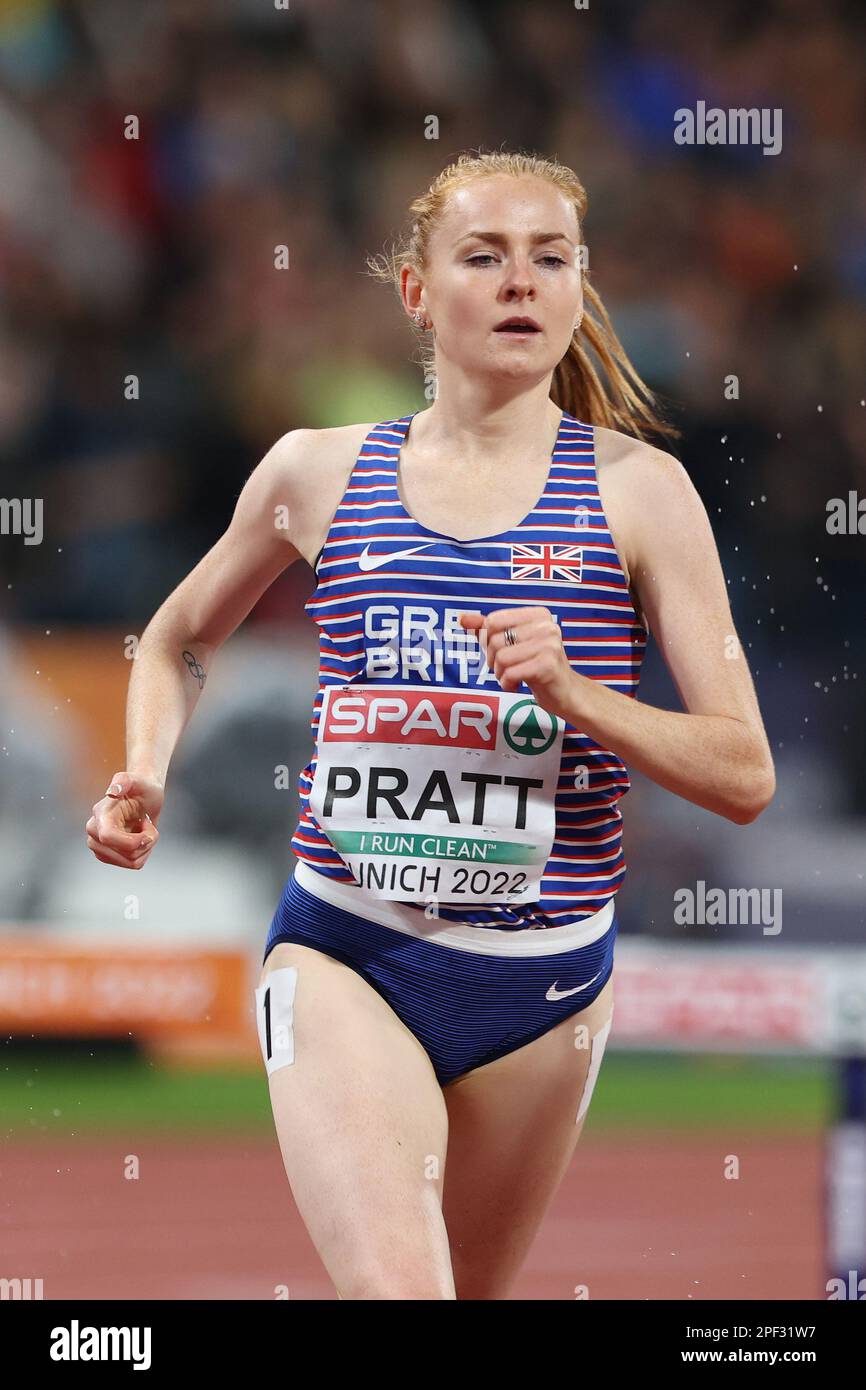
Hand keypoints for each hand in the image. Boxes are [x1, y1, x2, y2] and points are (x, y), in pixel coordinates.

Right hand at [86, 770, 164, 870]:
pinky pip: (133, 865)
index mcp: (100, 815)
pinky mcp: (109, 856)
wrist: (144, 797)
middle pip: (124, 853)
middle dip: (144, 842)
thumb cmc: (142, 787)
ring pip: (130, 862)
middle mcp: (94, 832)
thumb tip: (112, 792)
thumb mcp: (138, 780)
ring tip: (144, 830)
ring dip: (146, 847)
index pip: (108, 837)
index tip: (148, 834)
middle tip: (147, 824)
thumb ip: (124, 781)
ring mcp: (99, 846)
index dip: (131, 841)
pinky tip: (141, 838)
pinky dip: (144, 853)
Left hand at [458, 607, 576, 717]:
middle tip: (506, 668)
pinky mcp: (548, 665)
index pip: (493, 620)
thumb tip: (463, 618)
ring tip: (512, 677)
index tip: (500, 651)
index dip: (488, 640)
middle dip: (493, 660)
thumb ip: (489, 629)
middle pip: (495, 640)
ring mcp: (549, 645)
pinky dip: (507, 684)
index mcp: (537, 614)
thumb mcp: (514, 643)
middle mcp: (546, 626)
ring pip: (501, 658)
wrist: (564, 691)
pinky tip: (517, 685)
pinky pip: (510, 673)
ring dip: (500, 674)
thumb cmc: (537, 665)